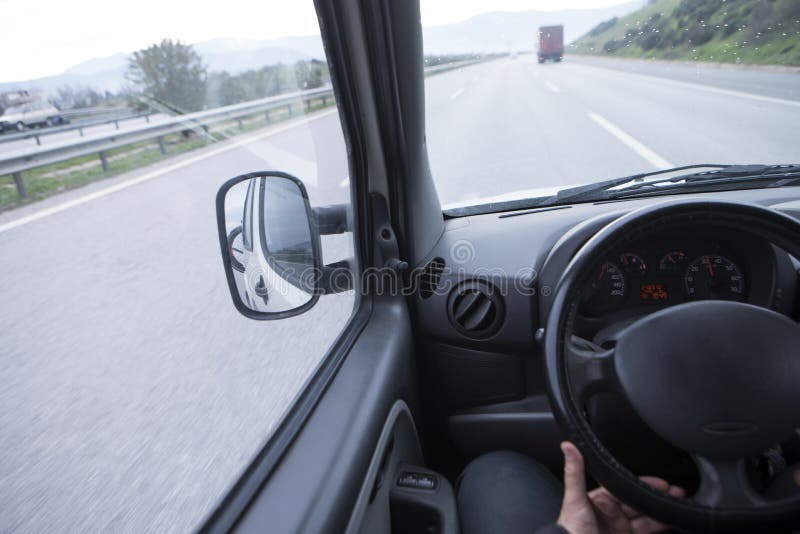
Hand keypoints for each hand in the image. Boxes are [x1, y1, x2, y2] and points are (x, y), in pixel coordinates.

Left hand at [556, 441, 684, 533]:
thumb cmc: (570, 528)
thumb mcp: (574, 498)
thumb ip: (575, 473)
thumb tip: (568, 446)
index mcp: (599, 500)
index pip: (625, 487)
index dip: (643, 483)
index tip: (661, 481)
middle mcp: (611, 513)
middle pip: (638, 502)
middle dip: (656, 497)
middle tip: (676, 492)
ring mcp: (619, 528)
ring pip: (645, 518)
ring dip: (661, 512)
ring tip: (678, 507)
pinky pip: (646, 531)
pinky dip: (659, 527)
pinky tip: (669, 523)